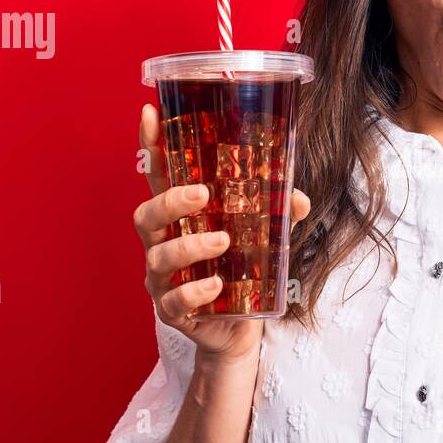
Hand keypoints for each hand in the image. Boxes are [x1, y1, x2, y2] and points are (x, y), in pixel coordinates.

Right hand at [133, 103, 310, 366]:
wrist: (239, 330)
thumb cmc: (241, 270)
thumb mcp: (263, 236)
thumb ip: (277, 213)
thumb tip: (296, 197)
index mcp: (180, 217)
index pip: (158, 176)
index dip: (150, 144)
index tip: (151, 112)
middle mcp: (163, 243)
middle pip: (146, 214)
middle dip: (169, 201)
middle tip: (202, 194)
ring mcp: (163, 279)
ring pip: (158, 257)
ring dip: (189, 245)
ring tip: (224, 241)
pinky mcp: (172, 311)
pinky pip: (173, 302)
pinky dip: (194, 292)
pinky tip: (216, 286)